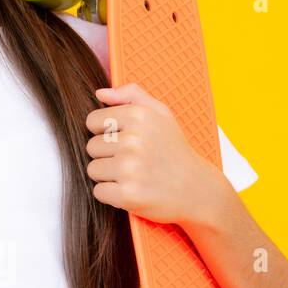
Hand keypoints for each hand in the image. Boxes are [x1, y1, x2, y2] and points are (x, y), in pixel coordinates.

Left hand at [85, 83, 220, 226]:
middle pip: (91, 147)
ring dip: (108, 175)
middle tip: (133, 160)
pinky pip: (98, 192)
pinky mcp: (128, 194)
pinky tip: (132, 190)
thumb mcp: (161, 114)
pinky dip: (111, 195)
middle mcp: (133, 140)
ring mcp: (130, 168)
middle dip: (107, 155)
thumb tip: (100, 93)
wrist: (196, 188)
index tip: (123, 140)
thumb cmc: (174, 150)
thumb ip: (131, 95)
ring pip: (93, 169)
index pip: (93, 121)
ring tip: (133, 175)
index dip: (105, 132)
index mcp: (139, 116)